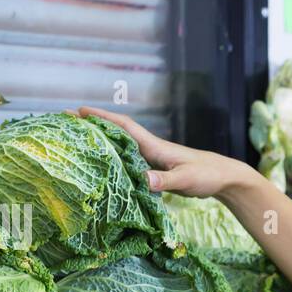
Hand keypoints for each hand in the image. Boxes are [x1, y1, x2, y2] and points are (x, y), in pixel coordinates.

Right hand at [75, 106, 249, 197]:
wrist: (225, 177)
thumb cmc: (208, 175)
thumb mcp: (186, 180)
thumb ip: (165, 181)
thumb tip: (144, 181)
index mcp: (154, 147)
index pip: (124, 127)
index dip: (101, 118)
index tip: (78, 111)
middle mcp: (150, 149)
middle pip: (116, 133)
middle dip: (93, 126)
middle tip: (66, 120)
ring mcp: (152, 159)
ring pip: (121, 147)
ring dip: (101, 142)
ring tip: (76, 140)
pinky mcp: (156, 171)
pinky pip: (128, 162)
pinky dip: (113, 160)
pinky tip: (103, 166)